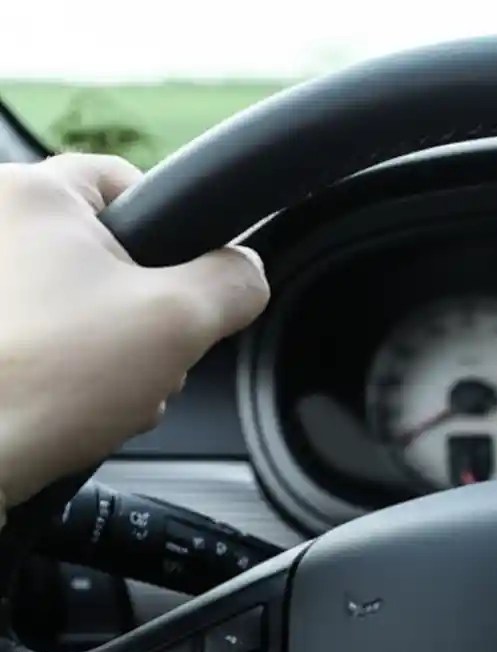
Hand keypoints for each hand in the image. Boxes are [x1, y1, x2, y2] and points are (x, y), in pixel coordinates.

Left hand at [0, 154, 268, 510]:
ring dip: (108, 348)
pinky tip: (75, 406)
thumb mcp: (180, 319)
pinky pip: (40, 341)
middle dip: (141, 309)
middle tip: (147, 350)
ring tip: (106, 388)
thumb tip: (246, 274)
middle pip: (104, 254)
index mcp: (29, 194)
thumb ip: (234, 282)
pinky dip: (65, 372)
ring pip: (75, 305)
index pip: (125, 180)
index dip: (173, 232)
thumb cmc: (45, 379)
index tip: (183, 282)